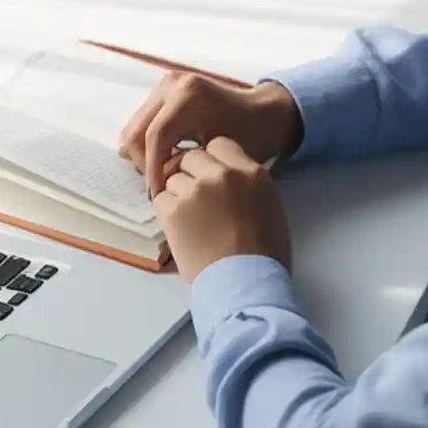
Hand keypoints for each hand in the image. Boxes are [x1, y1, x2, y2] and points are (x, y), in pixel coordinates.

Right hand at [118, 72, 302, 196]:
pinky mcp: (163, 90)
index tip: (156, 193)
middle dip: (143, 162)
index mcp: (189, 96)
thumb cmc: (249, 136)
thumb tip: (152, 183)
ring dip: (143, 153)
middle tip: (157, 186)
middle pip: (137, 130)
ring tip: (161, 173)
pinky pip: (143, 121)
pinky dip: (147, 143)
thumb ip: (183, 165)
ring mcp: (166, 84)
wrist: (262, 112)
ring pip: (135, 126)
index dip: (151, 168)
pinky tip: (163, 159)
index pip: (155, 136)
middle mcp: (173, 84)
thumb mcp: (219, 154)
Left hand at [154, 137, 291, 280]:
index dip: (211, 159)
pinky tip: (180, 228)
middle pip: (191, 156)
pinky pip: (160, 198)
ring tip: (189, 218)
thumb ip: (246, 183)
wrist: (244, 283)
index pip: (219, 144)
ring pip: (172, 177)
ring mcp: (194, 190)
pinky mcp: (172, 209)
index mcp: (249, 172)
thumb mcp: (267, 205)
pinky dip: (166, 211)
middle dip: (189, 173)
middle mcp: (220, 174)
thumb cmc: (265, 254)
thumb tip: (227, 179)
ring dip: (176, 193)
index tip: (210, 175)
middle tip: (194, 197)